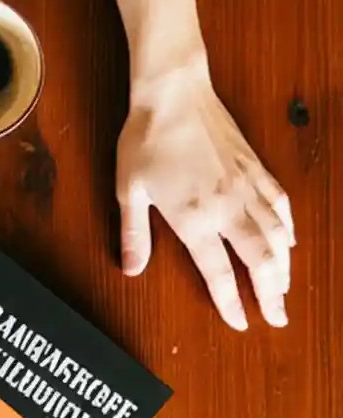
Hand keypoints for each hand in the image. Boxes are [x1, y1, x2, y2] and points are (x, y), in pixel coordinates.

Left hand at [116, 61, 294, 329]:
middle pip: (260, 261)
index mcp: (193, 218)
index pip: (219, 273)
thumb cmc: (145, 141)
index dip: (232, 302)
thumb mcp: (128, 191)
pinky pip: (281, 205)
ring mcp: (247, 187)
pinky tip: (290, 242)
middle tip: (277, 318)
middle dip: (271, 294)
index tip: (242, 322)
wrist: (173, 94)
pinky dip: (288, 228)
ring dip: (284, 267)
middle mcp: (227, 207)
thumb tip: (131, 270)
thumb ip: (133, 234)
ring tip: (285, 289)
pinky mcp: (256, 169)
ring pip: (277, 237)